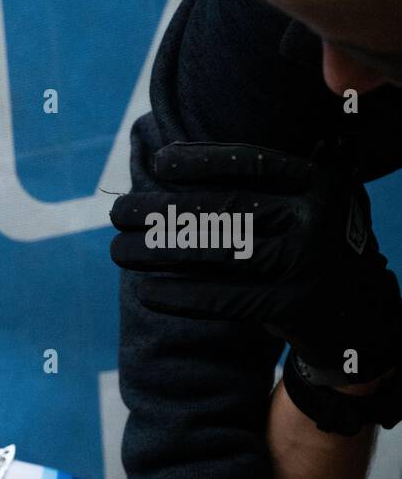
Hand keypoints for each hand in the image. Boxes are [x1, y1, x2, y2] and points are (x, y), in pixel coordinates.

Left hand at [110, 141, 401, 386]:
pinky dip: (180, 296)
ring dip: (157, 252)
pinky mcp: (294, 307)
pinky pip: (224, 300)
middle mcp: (315, 218)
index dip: (201, 161)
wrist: (362, 317)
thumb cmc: (313, 249)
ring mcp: (307, 264)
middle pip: (223, 209)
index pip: (251, 163)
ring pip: (215, 253)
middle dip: (161, 211)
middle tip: (117, 212)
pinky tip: (146, 292)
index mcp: (318, 183)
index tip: (157, 162)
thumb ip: (264, 183)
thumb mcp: (307, 204)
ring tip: (117, 250)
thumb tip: (177, 161)